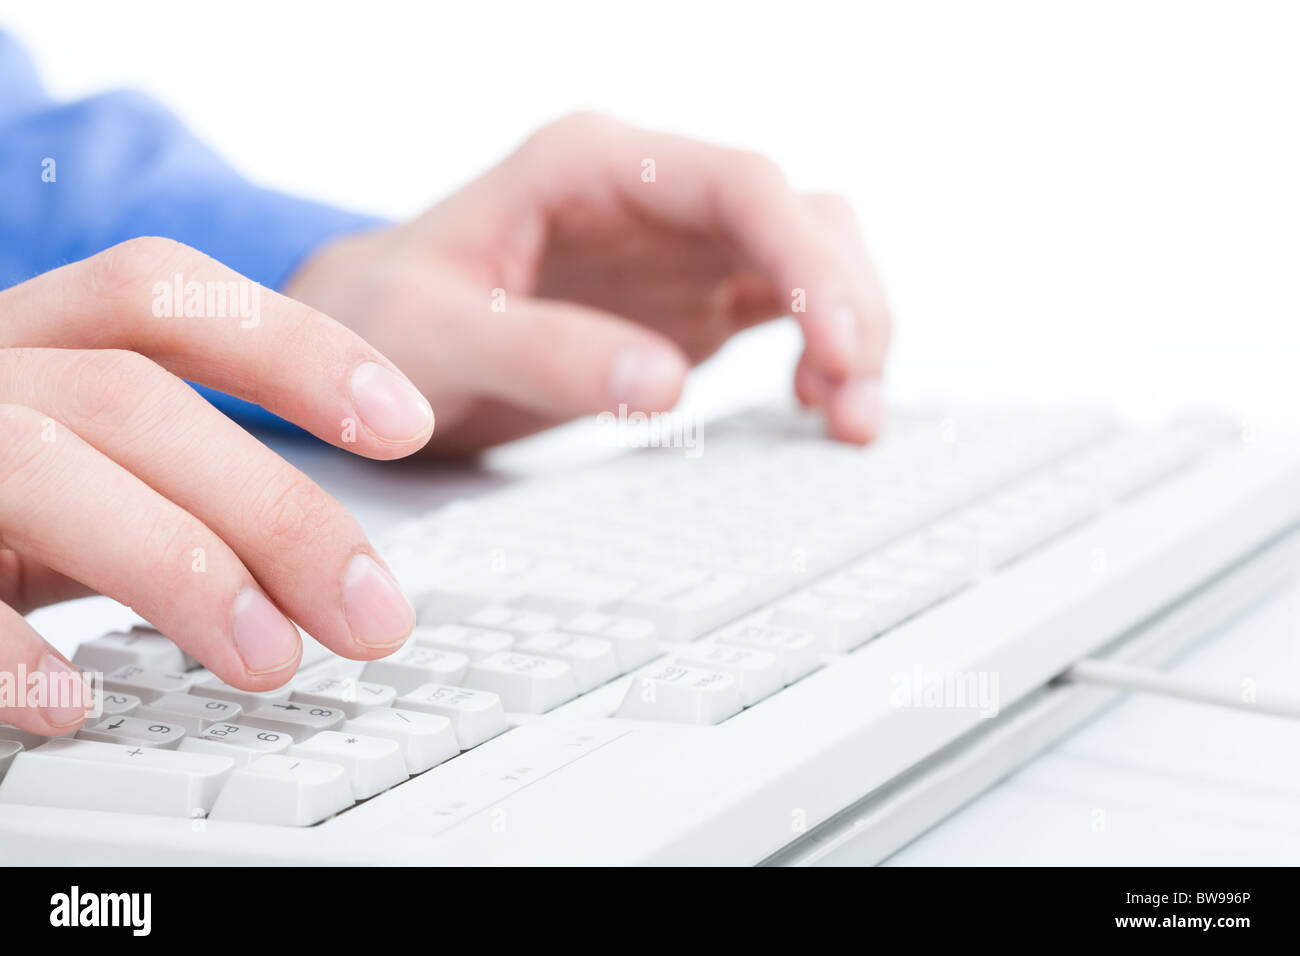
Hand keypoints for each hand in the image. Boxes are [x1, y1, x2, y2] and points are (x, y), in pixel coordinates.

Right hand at [0, 238, 431, 734]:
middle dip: (275, 509)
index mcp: (31, 340)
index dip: (290, 345)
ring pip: (44, 468)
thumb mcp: (79, 473)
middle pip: (135, 399)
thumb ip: (179, 487)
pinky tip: (74, 706)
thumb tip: (335, 577)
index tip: (405, 421)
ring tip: (269, 661)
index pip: (165, 296)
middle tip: (373, 618)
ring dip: (175, 567)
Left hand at [285, 113, 891, 453]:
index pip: (738, 183)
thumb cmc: (387, 317)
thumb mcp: (440, 335)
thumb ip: (544, 353)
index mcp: (592, 166)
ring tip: (848, 420)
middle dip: (845, 304)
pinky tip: (818, 409)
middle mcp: (652, 197)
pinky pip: (787, 315)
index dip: (805, 258)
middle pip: (797, 219)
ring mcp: (679, 251)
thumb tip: (664, 384)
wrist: (373, 341)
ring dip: (849, 332)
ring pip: (810, 262)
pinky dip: (821, 359)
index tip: (836, 342)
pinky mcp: (690, 305)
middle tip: (854, 401)